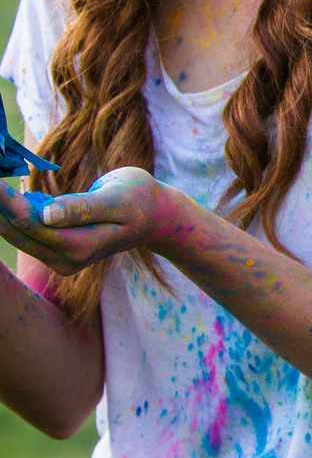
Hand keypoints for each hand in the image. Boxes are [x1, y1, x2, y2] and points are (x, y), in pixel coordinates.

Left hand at [0, 167, 169, 274]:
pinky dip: (12, 214)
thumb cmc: (136, 198)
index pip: (32, 224)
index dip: (6, 203)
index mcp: (81, 246)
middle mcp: (66, 260)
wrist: (150, 217)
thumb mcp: (117, 198)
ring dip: (2, 210)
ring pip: (17, 234)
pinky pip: (24, 234)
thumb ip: (83, 208)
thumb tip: (46, 215)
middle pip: (18, 232)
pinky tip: (6, 197)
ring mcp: (59, 260)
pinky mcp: (54, 254)